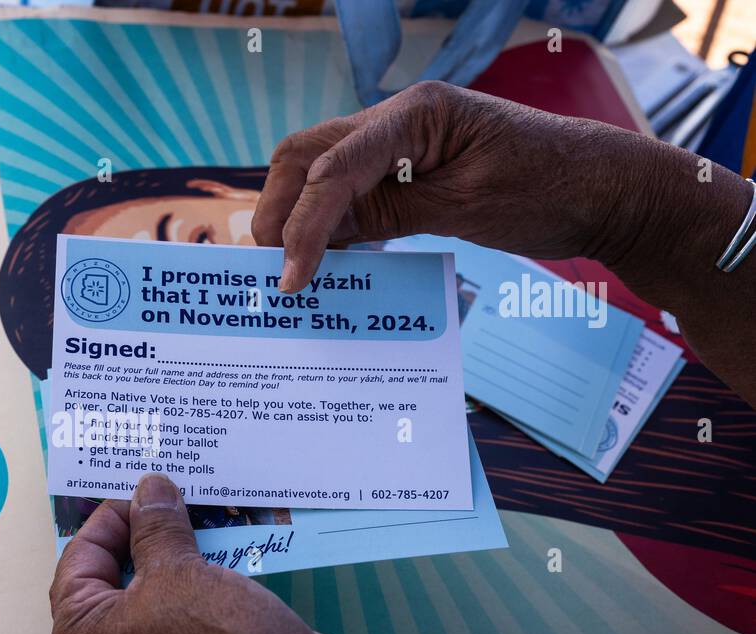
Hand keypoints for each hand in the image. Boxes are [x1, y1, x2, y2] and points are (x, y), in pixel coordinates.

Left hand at [49, 474, 449, 633]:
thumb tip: (149, 489)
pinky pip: (180, 619)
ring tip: (198, 513)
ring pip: (150, 599)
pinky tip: (222, 550)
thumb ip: (155, 525)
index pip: (78, 561)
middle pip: (110, 581)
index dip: (112, 517)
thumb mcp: (179, 570)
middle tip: (169, 494)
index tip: (145, 486)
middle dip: (142, 535)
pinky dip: (195, 585)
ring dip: (174, 558)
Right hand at [254, 81, 755, 407]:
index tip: (291, 280)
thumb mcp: (466, 207)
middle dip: (279, 209)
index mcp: (415, 114)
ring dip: (297, 215)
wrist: (606, 190)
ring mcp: (403, 143)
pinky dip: (332, 224)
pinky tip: (327, 260)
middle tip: (268, 267)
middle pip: (308, 154)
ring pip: (322, 171)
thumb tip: (322, 235)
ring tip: (287, 267)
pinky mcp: (412, 171)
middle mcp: (399, 120)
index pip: (334, 168)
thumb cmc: (551, 188)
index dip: (303, 226)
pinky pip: (354, 192)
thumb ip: (391, 213)